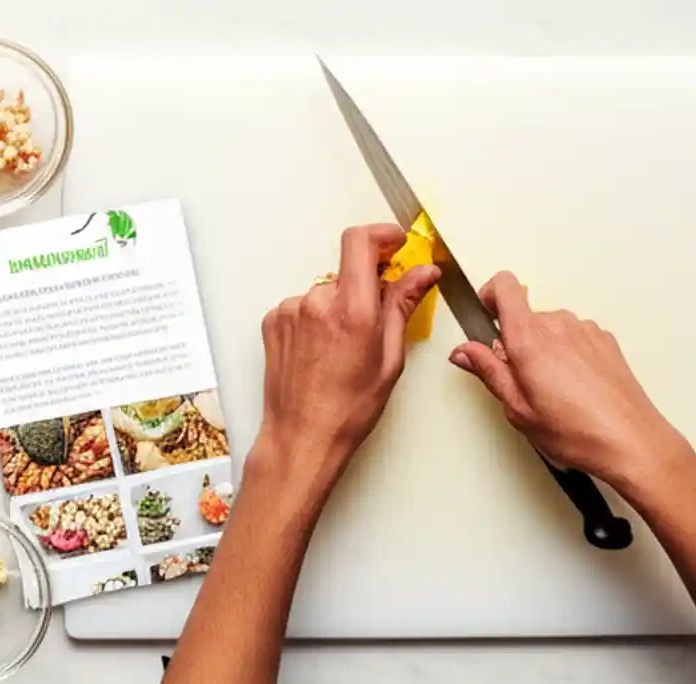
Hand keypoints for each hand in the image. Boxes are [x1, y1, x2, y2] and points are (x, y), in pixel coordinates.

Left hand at [256, 223, 438, 486]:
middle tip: (372, 325)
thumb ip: (402, 306)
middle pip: (346, 272)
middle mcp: (318, 303)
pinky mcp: (273, 320)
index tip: (394, 244)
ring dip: (337, 308)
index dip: (381, 235)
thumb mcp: (390, 358)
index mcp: (353, 311)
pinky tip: (320, 353)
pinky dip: (315, 320)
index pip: (360, 242)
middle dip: (364, 289)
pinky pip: (303, 307)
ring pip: (325, 292)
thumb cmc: (348, 409)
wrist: (302, 436)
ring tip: (340, 351)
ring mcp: (291, 310)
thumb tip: (422, 273)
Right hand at [448, 271, 688, 491]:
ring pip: (550, 328)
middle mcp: (558, 325)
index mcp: (530, 339)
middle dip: (515, 342)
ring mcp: (585, 330)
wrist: (630, 441)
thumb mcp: (517, 408)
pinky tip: (575, 389)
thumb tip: (463, 351)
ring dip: (543, 350)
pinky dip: (567, 355)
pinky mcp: (604, 341)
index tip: (486, 318)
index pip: (505, 286)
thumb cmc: (575, 431)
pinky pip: (574, 337)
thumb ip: (488, 371)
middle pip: (525, 315)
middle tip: (521, 382)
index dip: (490, 296)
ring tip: (552, 391)